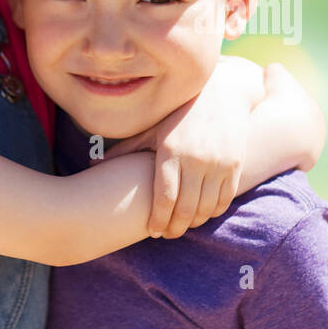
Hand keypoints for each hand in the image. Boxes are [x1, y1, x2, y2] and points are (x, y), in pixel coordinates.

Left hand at [106, 57, 264, 238]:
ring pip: (206, 208)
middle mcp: (196, 159)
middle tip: (167, 234)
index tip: (152, 232)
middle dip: (175, 228)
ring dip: (195, 222)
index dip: (158, 220)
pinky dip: (213, 212)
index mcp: (171, 151)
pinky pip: (224, 199)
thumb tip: (92, 165)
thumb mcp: (153, 129)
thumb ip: (127, 150)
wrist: (223, 94)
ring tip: (184, 225)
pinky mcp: (235, 165)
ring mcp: (218, 163)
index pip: (164, 198)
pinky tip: (203, 214)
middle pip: (186, 209)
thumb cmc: (180, 114)